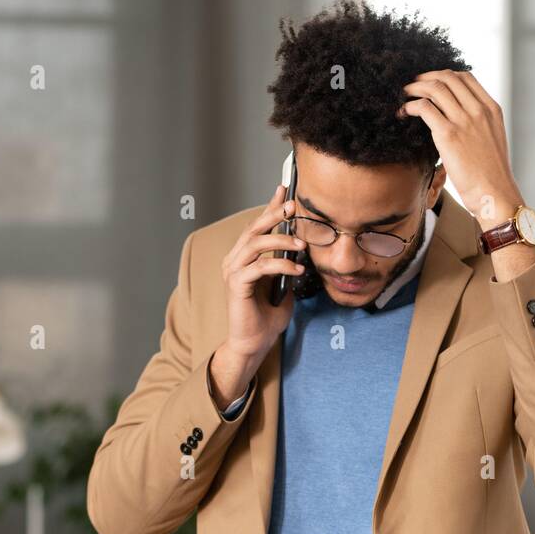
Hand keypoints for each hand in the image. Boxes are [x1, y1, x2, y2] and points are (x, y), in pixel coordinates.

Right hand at [210, 186, 306, 405]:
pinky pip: (259, 267)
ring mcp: (233, 271)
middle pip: (254, 228)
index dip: (270, 206)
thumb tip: (302, 251)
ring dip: (280, 240)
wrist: (254, 343)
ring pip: (255, 244)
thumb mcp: (284, 287)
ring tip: (302, 245)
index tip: (284, 189)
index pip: (257, 226)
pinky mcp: (236, 285)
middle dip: (274, 214)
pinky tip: (297, 270)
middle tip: (293, 205)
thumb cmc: (267, 318)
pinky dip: (280, 265)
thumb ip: (288, 268)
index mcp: (244, 258)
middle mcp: (234, 260)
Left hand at [399, 71, 522, 225]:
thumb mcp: (492, 141)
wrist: (495, 194)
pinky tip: (405, 112)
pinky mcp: (449, 135)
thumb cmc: (491, 176)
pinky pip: (425, 108)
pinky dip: (412, 105)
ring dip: (415, 89)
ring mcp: (464, 120)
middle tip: (413, 86)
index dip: (443, 75)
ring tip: (405, 96)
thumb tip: (459, 122)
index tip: (430, 82)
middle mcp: (479, 110)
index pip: (465, 77)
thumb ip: (479, 125)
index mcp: (491, 109)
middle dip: (426, 77)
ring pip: (435, 88)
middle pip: (448, 77)